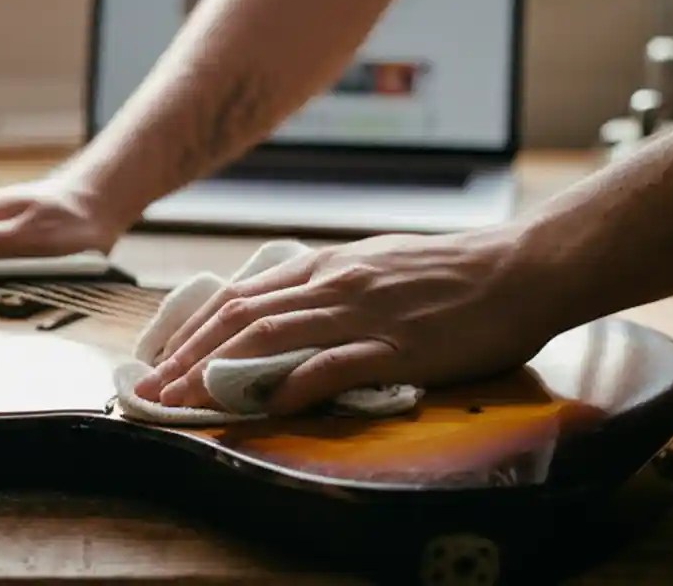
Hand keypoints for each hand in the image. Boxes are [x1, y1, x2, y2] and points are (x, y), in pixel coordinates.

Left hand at [133, 229, 558, 413]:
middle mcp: (332, 284)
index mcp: (326, 266)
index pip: (239, 297)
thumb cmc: (452, 272)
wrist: (520, 267)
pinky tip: (264, 406)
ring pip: (269, 339)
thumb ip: (328, 287)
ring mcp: (361, 313)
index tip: (159, 360)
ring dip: (216, 372)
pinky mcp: (396, 346)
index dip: (191, 331)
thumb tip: (284, 310)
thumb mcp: (376, 265)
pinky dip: (292, 384)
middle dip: (186, 355)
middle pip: (239, 318)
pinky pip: (333, 365)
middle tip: (152, 390)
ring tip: (182, 401)